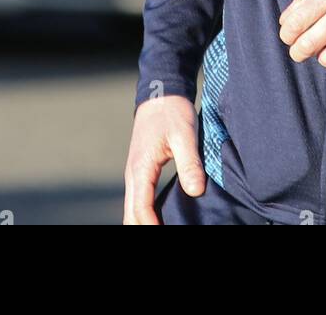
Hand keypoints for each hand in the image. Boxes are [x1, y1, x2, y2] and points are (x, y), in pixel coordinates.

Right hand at [123, 94, 205, 224]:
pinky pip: (137, 199)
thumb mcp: (185, 135)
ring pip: (131, 208)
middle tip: (164, 232)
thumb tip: (195, 191)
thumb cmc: (172, 111)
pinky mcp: (140, 169)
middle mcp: (133, 173)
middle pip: (130, 214)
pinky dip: (143, 213)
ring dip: (142, 222)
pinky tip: (157, 220)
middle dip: (143, 228)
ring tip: (160, 228)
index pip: (141, 208)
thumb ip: (190, 163)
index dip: (152, 227)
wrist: (160, 91)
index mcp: (141, 167)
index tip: (167, 234)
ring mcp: (134, 172)